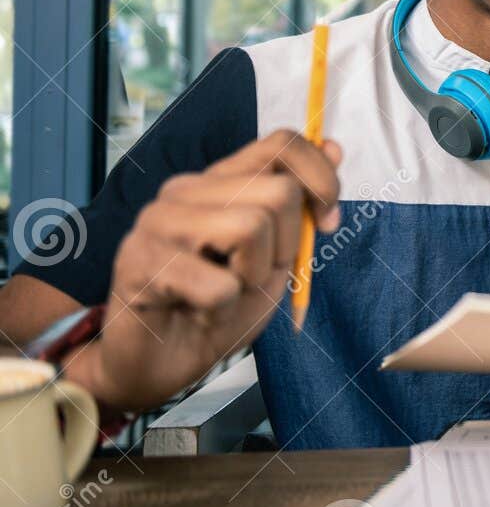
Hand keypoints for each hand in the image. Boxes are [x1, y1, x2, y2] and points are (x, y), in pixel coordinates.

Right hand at [67, 129, 342, 413]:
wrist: (160, 362)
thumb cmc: (218, 307)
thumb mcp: (276, 256)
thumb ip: (301, 206)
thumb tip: (334, 148)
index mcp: (220, 181)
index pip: (282, 144)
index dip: (321, 180)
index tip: (327, 223)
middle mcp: (185, 189)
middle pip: (279, 192)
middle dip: (287, 245)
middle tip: (253, 275)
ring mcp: (157, 221)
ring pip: (251, 227)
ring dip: (253, 276)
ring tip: (225, 291)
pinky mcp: (138, 261)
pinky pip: (220, 284)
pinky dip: (223, 308)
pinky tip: (198, 310)